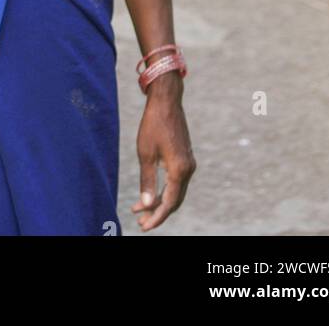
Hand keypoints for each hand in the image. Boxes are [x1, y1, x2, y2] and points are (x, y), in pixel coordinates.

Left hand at [131, 76, 194, 230]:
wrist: (166, 101)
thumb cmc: (153, 124)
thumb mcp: (145, 153)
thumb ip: (147, 181)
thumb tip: (147, 205)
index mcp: (179, 170)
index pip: (169, 203)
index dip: (157, 217)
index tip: (143, 227)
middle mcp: (188, 169)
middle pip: (175, 200)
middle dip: (158, 212)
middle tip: (141, 222)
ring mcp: (188, 163)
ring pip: (176, 191)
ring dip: (160, 201)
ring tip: (140, 209)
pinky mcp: (185, 157)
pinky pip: (177, 181)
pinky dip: (164, 189)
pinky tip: (151, 191)